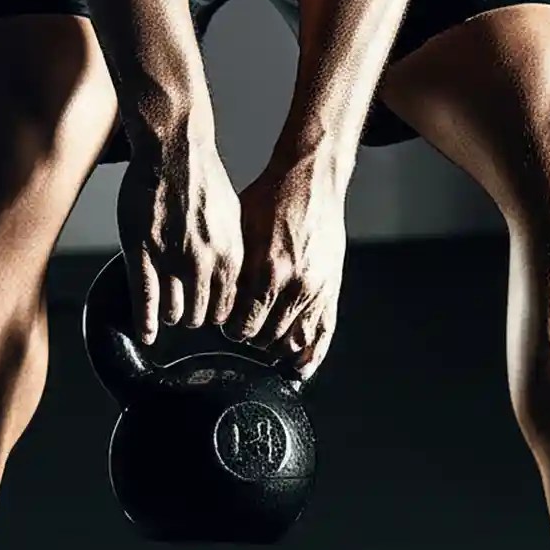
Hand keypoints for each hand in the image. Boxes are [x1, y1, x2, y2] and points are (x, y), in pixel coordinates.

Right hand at [117, 139, 243, 343]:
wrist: (175, 150)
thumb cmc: (204, 180)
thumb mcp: (235, 221)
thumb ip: (232, 254)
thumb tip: (234, 281)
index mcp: (230, 257)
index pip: (228, 309)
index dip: (217, 314)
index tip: (210, 313)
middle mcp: (204, 264)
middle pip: (201, 317)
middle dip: (194, 319)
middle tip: (187, 313)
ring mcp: (172, 260)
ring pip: (174, 312)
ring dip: (170, 316)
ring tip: (167, 313)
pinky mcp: (143, 253)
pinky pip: (145, 300)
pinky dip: (145, 322)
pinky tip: (146, 334)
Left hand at [224, 158, 346, 379]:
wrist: (312, 180)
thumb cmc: (274, 198)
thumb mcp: (241, 231)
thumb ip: (234, 270)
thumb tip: (218, 299)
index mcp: (269, 271)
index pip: (244, 323)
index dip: (232, 330)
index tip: (227, 327)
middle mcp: (295, 286)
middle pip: (267, 336)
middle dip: (251, 338)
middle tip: (244, 332)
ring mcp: (317, 290)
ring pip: (293, 339)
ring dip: (277, 346)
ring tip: (266, 344)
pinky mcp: (332, 289)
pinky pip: (324, 332)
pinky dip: (312, 354)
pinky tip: (300, 369)